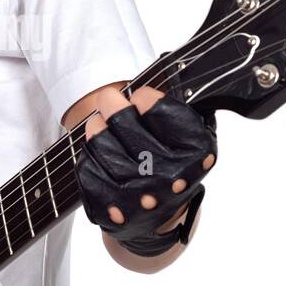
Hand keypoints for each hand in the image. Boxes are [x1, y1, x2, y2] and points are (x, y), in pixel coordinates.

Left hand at [77, 85, 216, 254]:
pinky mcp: (112, 210)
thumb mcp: (190, 135)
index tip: (140, 96)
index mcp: (198, 155)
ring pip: (102, 146)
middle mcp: (172, 179)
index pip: (163, 111)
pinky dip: (88, 156)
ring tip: (99, 123)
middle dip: (112, 105)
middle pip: (126, 125)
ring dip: (96, 129)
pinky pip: (88, 170)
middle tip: (108, 98)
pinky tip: (97, 153)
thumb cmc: (172, 164)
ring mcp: (141, 199)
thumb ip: (179, 106)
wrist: (158, 219)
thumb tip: (166, 67)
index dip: (146, 97)